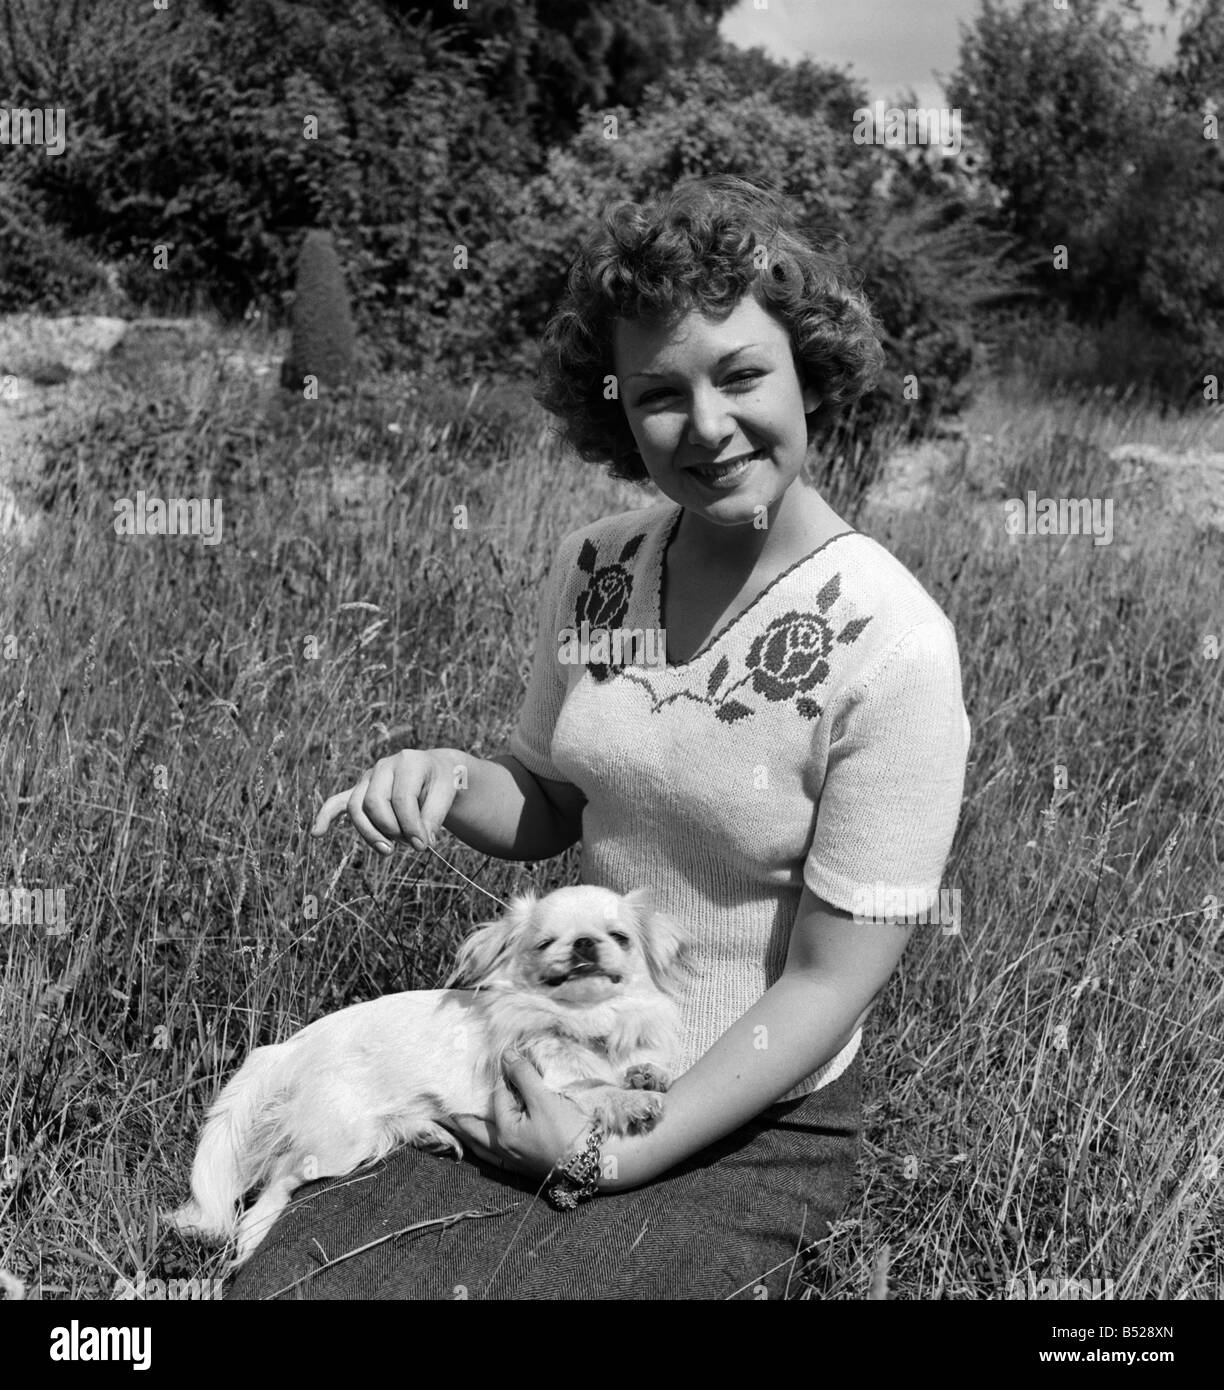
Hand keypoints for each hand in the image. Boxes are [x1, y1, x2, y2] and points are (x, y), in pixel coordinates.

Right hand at [312, 747, 462, 855]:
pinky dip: (326, 817)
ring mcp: (368, 779)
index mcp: (407, 761)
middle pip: (374, 803)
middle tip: (411, 843)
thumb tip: (420, 842)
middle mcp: (383, 767)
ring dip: (370, 833)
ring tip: (388, 851)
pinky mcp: (359, 791)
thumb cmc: (442, 782)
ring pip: (356, 808)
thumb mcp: (448, 794)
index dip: (411, 826)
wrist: (436, 771)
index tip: (423, 846)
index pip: (401, 799)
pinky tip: (317, 833)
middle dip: (391, 829)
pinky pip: (337, 803)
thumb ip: (435, 817)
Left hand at [447, 1052, 595, 1181]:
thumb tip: (506, 1056)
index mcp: (504, 1134)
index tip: (499, 1060)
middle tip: (441, 1109)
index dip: (502, 1077)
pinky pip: (493, 1155)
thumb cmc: (568, 1132)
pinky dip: (483, 1144)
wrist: (594, 1165)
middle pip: (473, 1130)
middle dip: (458, 1117)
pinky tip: (484, 1141)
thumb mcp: (544, 1100)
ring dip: (468, 1133)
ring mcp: (512, 1161)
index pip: (497, 1097)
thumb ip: (523, 1077)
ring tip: (455, 1122)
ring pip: (480, 1146)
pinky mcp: (523, 1166)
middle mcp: (502, 1150)